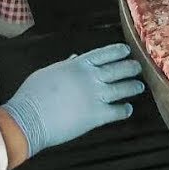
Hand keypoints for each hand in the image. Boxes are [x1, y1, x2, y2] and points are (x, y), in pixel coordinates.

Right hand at [1, 43, 144, 157]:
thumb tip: (75, 57)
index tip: (126, 51)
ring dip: (132, 87)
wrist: (29, 118)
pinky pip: (117, 111)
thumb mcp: (48, 72)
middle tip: (138, 68)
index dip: (117, 51)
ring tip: (139, 86)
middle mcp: (91, 78)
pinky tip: (127, 109)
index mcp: (78, 65)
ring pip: (122, 89)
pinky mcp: (97, 115)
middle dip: (130, 68)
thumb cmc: (32, 95)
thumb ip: (65, 65)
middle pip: (118, 69)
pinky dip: (124, 110)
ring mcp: (96, 96)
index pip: (104, 54)